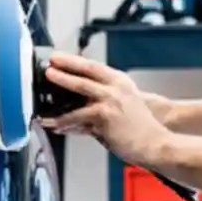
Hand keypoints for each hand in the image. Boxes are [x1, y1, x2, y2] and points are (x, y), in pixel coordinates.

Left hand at [38, 53, 169, 166]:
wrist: (156, 143)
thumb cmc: (140, 129)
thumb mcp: (122, 107)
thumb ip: (100, 103)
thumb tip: (76, 108)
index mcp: (120, 82)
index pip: (93, 66)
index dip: (74, 60)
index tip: (58, 57)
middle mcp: (116, 87)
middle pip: (85, 72)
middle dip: (65, 67)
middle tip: (49, 65)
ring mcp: (110, 100)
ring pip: (80, 88)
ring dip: (61, 85)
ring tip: (45, 90)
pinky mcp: (105, 116)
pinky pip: (78, 117)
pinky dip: (64, 121)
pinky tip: (54, 123)